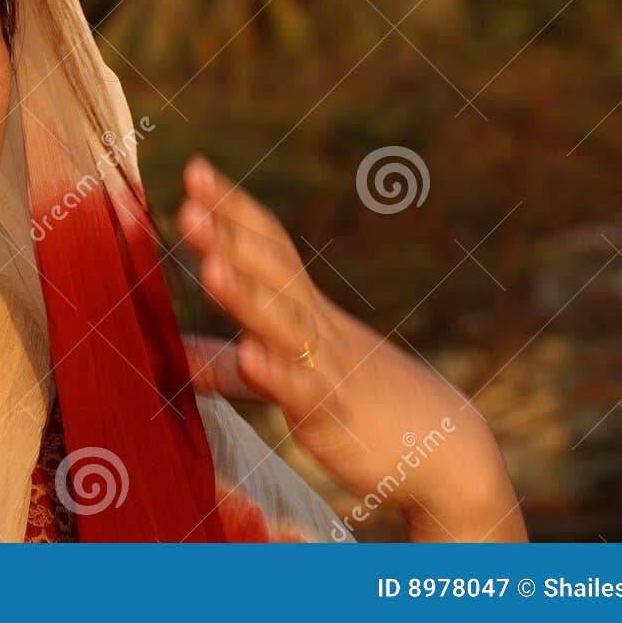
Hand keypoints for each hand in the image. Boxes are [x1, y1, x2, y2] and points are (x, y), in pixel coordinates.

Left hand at [176, 156, 525, 541]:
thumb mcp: (287, 379)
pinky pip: (306, 392)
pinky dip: (279, 373)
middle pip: (273, 271)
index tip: (196, 168)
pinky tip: (253, 355)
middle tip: (189, 203)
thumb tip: (173, 353)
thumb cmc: (362, 406)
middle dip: (231, 236)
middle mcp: (316, 327)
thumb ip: (228, 367)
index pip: (268, 246)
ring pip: (286, 324)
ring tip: (210, 267)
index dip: (234, 208)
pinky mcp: (337, 418)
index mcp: (303, 310)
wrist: (448, 454)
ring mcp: (328, 368)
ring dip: (248, 295)